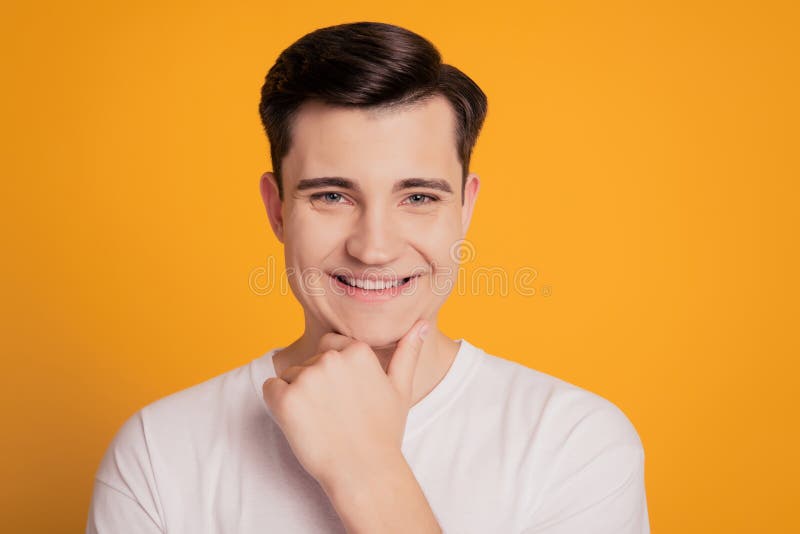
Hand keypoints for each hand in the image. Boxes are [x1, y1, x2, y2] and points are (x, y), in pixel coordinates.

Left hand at [262, 320, 428, 488]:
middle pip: (309, 361)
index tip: (346, 398)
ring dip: (299, 395)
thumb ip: (407, 351)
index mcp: (357, 350)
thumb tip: (424, 323)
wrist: (364, 472)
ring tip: (322, 421)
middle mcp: (331, 358)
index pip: (330, 346)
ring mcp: (307, 378)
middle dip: (316, 384)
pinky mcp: (286, 400)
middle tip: (336, 414)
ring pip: (290, 376)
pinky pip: (270, 389)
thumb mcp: (401, 388)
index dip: (335, 374)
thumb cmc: (383, 432)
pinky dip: (278, 404)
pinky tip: (300, 422)